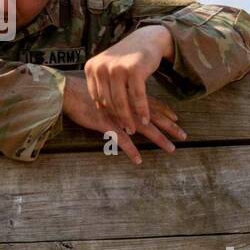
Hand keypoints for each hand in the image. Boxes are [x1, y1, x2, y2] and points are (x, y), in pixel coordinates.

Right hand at [61, 72, 186, 165]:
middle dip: (169, 126)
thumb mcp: (104, 90)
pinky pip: (121, 139)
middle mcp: (125, 105)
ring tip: (171, 148)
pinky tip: (138, 159)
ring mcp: (117, 115)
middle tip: (184, 136)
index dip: (165, 111)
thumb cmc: (83, 91)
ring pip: (142, 128)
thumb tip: (123, 100)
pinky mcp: (105, 124)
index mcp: (126, 96)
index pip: (150, 103)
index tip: (177, 118)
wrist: (66, 90)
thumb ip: (116, 95)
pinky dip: (130, 150)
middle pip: (152, 116)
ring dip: (158, 139)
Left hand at [83, 26, 173, 134]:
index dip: (106, 112)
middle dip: (117, 118)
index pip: (97, 97)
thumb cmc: (126, 58)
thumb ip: (102, 85)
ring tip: (133, 128)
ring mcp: (117, 68)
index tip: (113, 123)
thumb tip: (100, 110)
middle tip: (125, 130)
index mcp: (91, 67)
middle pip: (108, 101)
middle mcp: (101, 67)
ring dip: (129, 118)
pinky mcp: (134, 70)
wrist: (146, 39)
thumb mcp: (108, 68)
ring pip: (121, 101)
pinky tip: (145, 119)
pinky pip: (137, 97)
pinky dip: (142, 110)